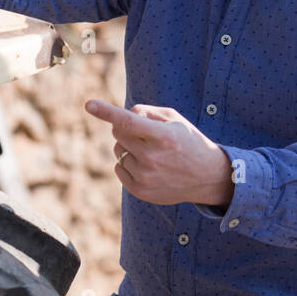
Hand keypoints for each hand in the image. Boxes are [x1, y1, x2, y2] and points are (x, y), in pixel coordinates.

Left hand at [85, 100, 233, 207]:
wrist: (207, 177)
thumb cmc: (188, 141)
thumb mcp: (174, 119)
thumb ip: (146, 112)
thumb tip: (120, 115)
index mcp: (163, 136)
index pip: (128, 122)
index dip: (106, 112)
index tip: (89, 104)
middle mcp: (152, 158)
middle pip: (118, 134)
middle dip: (126, 128)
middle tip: (145, 133)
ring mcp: (145, 177)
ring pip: (117, 151)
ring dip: (128, 147)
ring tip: (152, 153)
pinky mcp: (140, 190)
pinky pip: (118, 168)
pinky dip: (127, 163)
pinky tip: (147, 166)